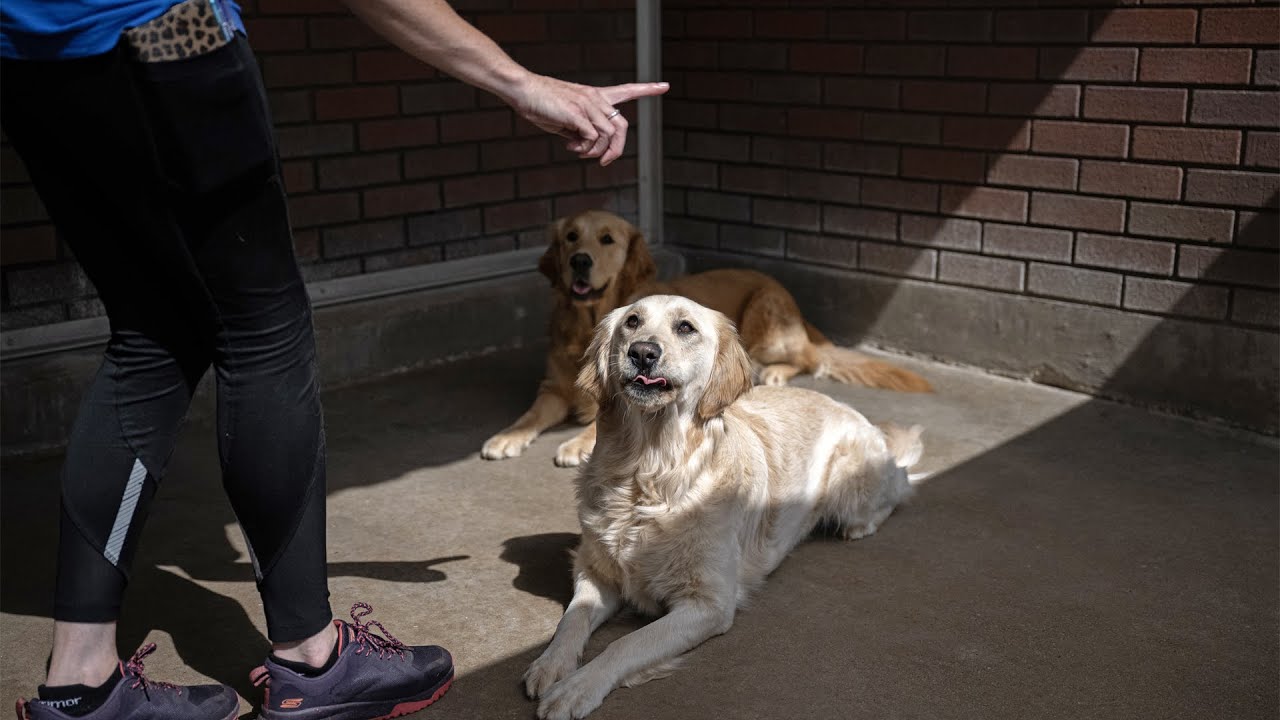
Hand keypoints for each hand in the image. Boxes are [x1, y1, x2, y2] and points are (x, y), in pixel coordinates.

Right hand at [510, 75, 668, 165]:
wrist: (523, 90)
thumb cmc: (541, 104)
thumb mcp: (567, 119)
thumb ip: (582, 129)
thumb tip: (589, 146)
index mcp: (595, 96)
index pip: (626, 90)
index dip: (647, 89)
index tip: (665, 86)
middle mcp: (595, 99)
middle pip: (622, 127)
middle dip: (617, 150)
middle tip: (602, 162)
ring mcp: (587, 105)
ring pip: (608, 135)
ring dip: (595, 151)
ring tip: (576, 149)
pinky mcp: (577, 113)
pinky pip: (592, 137)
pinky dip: (583, 148)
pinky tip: (569, 145)